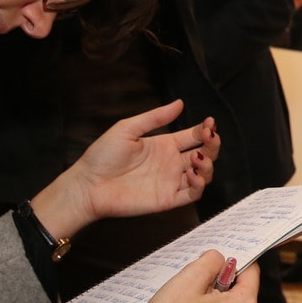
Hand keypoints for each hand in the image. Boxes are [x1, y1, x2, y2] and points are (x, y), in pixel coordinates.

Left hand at [32, 100, 218, 238]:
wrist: (88, 184)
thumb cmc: (102, 156)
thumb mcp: (127, 128)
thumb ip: (155, 118)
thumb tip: (180, 103)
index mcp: (164, 145)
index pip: (193, 136)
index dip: (206, 130)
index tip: (209, 124)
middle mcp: (171, 163)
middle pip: (205, 153)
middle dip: (213, 145)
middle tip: (209, 137)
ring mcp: (171, 181)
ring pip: (204, 174)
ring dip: (208, 165)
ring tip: (196, 158)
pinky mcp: (168, 199)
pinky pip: (193, 194)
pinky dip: (199, 184)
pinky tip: (191, 174)